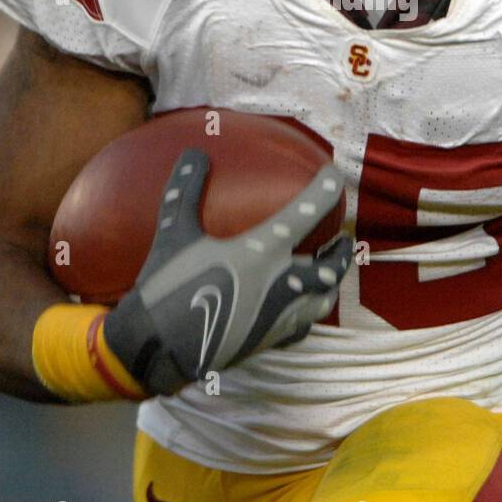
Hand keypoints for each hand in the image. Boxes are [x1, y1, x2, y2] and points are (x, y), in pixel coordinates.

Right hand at [103, 148, 351, 396]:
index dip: (325, 191)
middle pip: (330, 265)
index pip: (307, 212)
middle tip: (343, 237)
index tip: (335, 177)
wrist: (158, 348)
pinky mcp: (269, 339)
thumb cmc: (166, 286)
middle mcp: (281, 283)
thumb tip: (192, 153)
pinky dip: (309, 312)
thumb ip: (185, 190)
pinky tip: (301, 309)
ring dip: (331, 281)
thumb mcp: (174, 234)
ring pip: (323, 298)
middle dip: (341, 249)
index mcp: (262, 251)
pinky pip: (303, 326)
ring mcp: (278, 315)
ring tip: (330, 270)